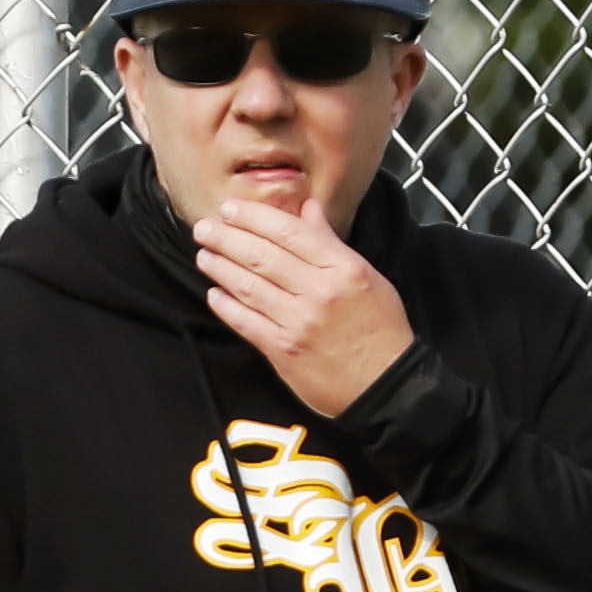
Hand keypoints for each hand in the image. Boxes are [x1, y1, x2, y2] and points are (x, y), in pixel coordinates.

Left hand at [193, 197, 414, 418]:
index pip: (290, 232)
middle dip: (227, 238)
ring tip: (204, 255)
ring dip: (220, 267)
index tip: (232, 208)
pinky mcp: (283, 351)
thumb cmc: (380, 328)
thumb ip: (332, 243)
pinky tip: (214, 293)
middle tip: (204, 227)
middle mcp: (319, 292)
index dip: (255, 218)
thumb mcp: (366, 276)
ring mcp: (298, 322)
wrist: (387, 383)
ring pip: (249, 286)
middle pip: (263, 256)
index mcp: (343, 268)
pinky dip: (226, 306)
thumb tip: (309, 209)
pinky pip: (246, 323)